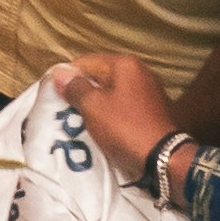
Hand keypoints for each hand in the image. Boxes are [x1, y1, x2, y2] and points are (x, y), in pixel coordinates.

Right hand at [52, 53, 181, 187]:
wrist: (164, 159)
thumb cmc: (125, 128)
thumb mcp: (94, 107)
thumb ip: (75, 88)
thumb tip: (59, 73)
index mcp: (125, 64)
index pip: (87, 62)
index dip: (68, 76)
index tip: (55, 94)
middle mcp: (140, 71)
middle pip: (101, 76)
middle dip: (84, 91)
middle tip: (67, 109)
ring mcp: (150, 91)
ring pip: (113, 92)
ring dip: (98, 104)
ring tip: (83, 120)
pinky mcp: (154, 110)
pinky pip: (125, 105)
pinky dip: (113, 113)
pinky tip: (104, 127)